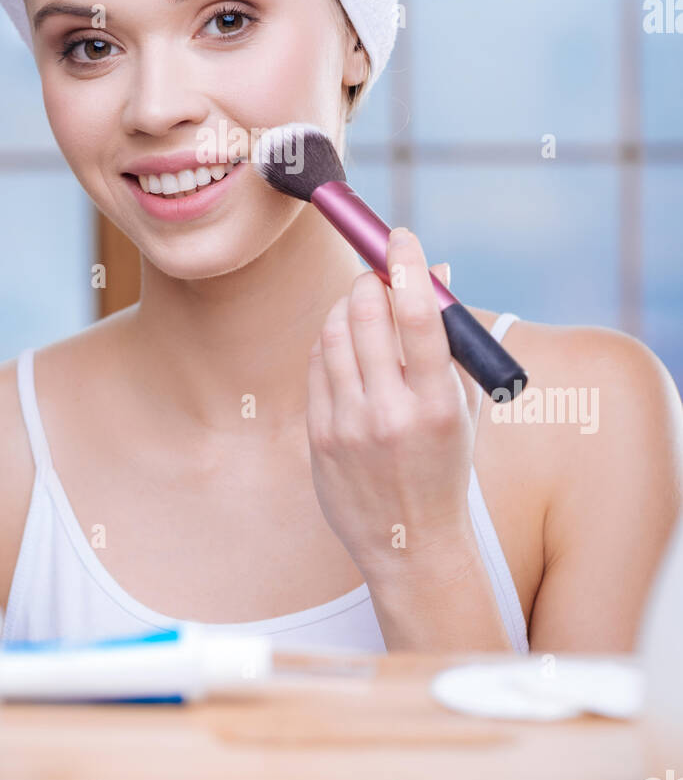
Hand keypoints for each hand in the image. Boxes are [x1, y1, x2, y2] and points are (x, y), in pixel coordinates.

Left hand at [306, 228, 475, 586]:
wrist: (410, 543)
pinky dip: (331, 340)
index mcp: (439, 405)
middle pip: (367, 315)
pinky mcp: (319, 436)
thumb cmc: (446, 463)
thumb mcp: (463, 405)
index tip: (400, 237)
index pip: (420, 317)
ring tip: (363, 306)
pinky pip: (316, 364)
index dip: (407, 266)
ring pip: (334, 333)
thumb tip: (437, 271)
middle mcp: (391, 414)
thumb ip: (451, 339)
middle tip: (378, 272)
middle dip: (371, 281)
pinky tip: (346, 344)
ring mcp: (349, 426)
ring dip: (347, 305)